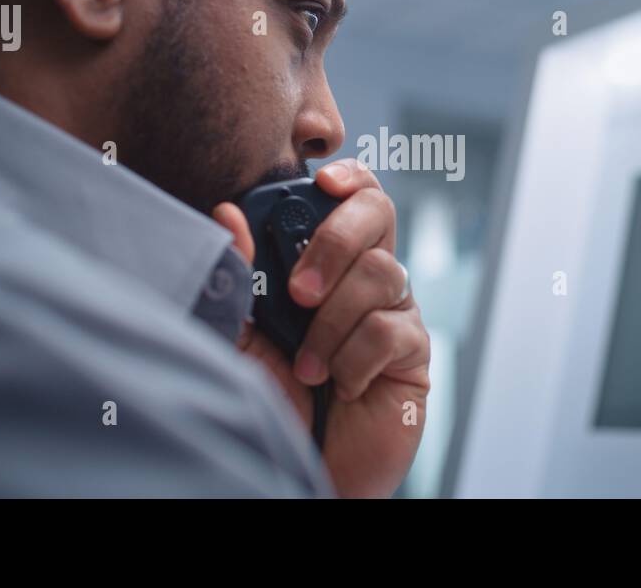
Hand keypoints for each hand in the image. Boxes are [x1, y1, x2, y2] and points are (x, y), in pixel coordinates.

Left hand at [212, 159, 429, 497]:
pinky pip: (390, 329)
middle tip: (297, 292)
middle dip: (335, 243)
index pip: (352, 196)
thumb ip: (236, 273)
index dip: (349, 178)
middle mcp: (363, 276)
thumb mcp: (238, 329)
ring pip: (378, 274)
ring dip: (331, 324)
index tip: (324, 184)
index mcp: (325, 260)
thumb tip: (227, 211)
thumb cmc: (266, 394)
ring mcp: (393, 309)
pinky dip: (354, 360)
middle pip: (377, 214)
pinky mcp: (412, 351)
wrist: (295, 462)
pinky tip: (342, 385)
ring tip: (308, 368)